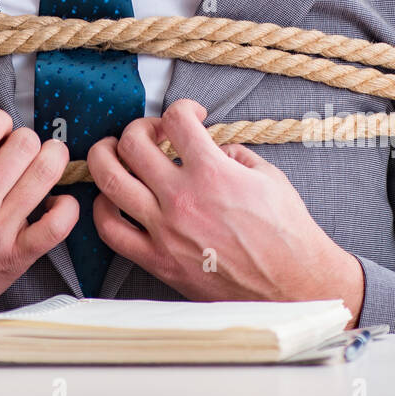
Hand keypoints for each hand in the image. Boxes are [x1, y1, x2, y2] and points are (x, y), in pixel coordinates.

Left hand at [86, 99, 363, 326]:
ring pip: (109, 180)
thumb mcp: (268, 177)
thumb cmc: (286, 233)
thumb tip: (211, 146)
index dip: (183, 108)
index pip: (175, 119)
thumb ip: (233, 153)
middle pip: (131, 142)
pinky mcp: (157, 261)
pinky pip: (110, 229)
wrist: (292, 288)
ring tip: (117, 152)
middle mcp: (182, 198)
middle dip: (139, 126)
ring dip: (108, 156)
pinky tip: (113, 197)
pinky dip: (102, 207)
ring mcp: (164, 231)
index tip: (192, 117)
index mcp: (212, 173)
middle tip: (154, 133)